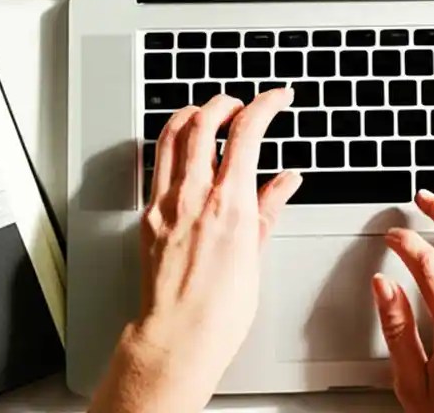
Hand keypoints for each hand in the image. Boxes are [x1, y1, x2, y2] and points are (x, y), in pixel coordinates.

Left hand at [90, 89, 301, 412]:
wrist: (180, 336)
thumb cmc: (221, 309)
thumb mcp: (256, 252)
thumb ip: (269, 207)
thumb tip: (285, 181)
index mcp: (229, 204)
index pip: (247, 132)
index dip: (265, 104)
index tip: (277, 98)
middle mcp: (194, 196)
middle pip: (204, 121)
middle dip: (225, 102)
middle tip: (241, 104)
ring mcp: (166, 203)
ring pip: (172, 135)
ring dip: (192, 114)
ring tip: (208, 114)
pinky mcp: (149, 216)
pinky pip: (158, 166)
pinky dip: (172, 146)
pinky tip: (183, 153)